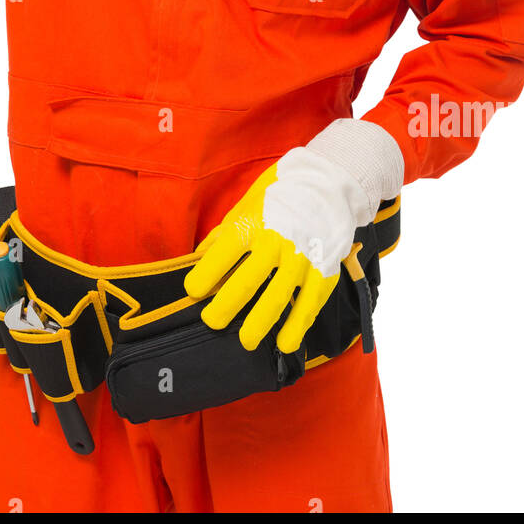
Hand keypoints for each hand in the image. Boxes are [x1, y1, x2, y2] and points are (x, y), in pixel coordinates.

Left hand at [183, 119, 403, 354]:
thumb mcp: (247, 203)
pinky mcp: (325, 268)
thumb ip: (224, 234)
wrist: (331, 180)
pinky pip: (310, 302)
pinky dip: (298, 325)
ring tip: (246, 341)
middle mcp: (276, 241)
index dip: (204, 277)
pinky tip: (286, 343)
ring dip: (259, 323)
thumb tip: (198, 257)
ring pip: (277, 297)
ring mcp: (302, 257)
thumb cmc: (281, 191)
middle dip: (225, 308)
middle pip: (245, 282)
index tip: (193, 291)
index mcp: (252, 223)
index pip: (221, 256)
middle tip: (212, 322)